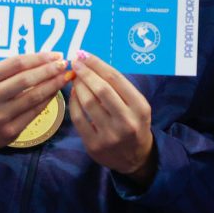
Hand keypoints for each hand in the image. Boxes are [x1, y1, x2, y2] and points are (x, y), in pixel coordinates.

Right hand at [0, 52, 68, 149]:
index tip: (55, 54)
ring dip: (53, 85)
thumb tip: (44, 58)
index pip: (16, 64)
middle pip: (26, 80)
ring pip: (33, 97)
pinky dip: (47, 100)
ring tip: (64, 76)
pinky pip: (34, 112)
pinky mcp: (9, 132)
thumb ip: (10, 69)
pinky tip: (55, 92)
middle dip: (49, 70)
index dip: (39, 58)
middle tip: (64, 64)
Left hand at [69, 52, 155, 185]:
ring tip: (75, 77)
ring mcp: (110, 135)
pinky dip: (73, 102)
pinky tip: (73, 94)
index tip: (85, 55)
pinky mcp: (94, 145)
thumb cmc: (135, 124)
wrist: (135, 158)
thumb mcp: (137, 105)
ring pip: (88, 103)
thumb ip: (120, 88)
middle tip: (76, 62)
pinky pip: (78, 118)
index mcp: (140, 107)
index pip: (116, 79)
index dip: (98, 64)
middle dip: (86, 72)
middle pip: (101, 90)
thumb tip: (93, 65)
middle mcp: (127, 121)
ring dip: (78, 85)